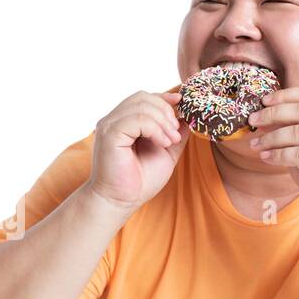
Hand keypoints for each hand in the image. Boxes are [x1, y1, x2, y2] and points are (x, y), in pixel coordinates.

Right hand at [83, 90, 187, 214]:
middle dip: (166, 111)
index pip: (143, 98)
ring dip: (163, 121)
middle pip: (143, 97)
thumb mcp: (165, 153)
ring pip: (141, 105)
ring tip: (170, 141)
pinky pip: (137, 119)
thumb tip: (188, 118)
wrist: (120, 202)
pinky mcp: (110, 134)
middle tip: (175, 133)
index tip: (181, 103)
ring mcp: (109, 126)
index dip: (164, 98)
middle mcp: (113, 120)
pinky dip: (155, 129)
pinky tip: (162, 143)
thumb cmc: (138, 182)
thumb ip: (174, 134)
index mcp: (123, 122)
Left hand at [247, 87, 298, 216]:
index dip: (284, 95)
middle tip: (253, 120)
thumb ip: (293, 128)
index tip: (263, 101)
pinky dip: (277, 155)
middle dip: (272, 114)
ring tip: (255, 145)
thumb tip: (264, 116)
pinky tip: (266, 157)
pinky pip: (297, 154)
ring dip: (271, 137)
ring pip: (298, 132)